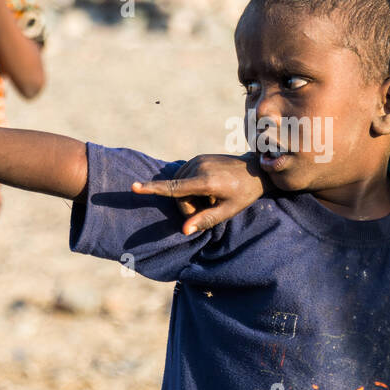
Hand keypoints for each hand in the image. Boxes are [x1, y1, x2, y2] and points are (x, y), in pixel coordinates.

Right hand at [131, 154, 265, 234]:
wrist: (255, 169)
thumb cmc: (244, 193)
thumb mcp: (228, 211)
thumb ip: (205, 220)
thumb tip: (184, 230)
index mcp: (206, 182)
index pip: (174, 187)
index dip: (152, 189)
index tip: (133, 187)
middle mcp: (199, 167)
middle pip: (178, 195)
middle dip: (188, 207)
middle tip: (209, 208)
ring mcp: (197, 160)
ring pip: (179, 187)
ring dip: (190, 197)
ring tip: (211, 198)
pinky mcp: (197, 158)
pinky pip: (184, 178)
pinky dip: (192, 188)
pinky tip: (208, 190)